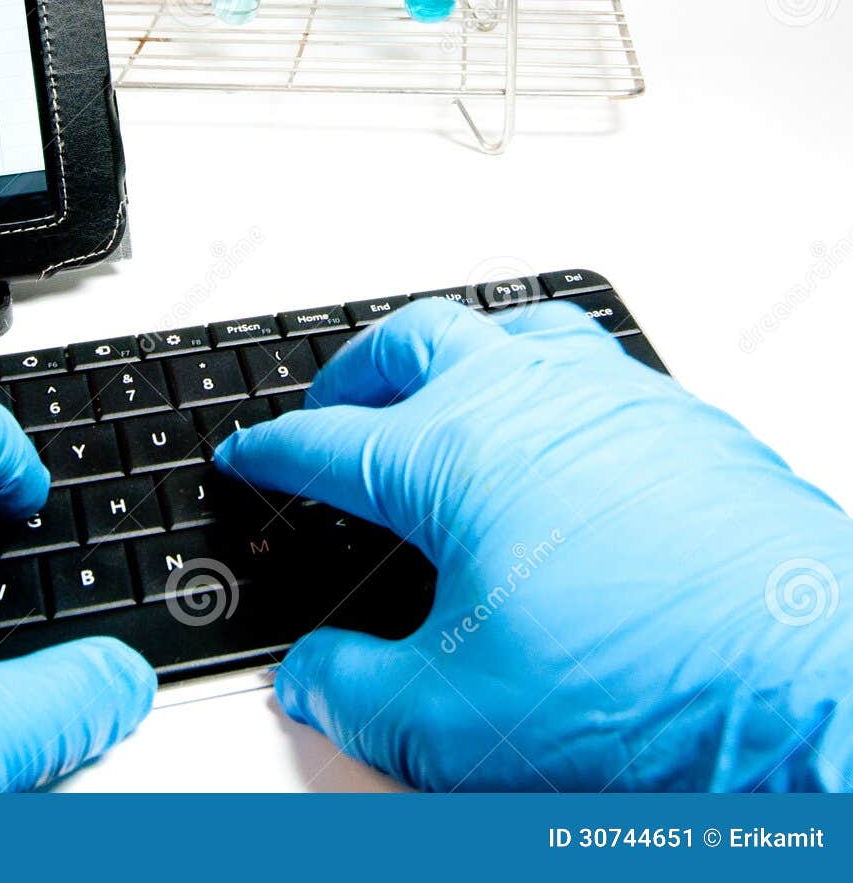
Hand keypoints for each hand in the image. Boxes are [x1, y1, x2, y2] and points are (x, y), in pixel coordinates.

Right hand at [215, 299, 852, 791]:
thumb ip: (356, 694)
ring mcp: (612, 399)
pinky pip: (596, 362)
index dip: (274, 452)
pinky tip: (559, 426)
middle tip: (333, 400)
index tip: (253, 456)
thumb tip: (315, 680)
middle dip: (355, 369)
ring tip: (441, 381)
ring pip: (512, 327)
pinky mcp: (685, 422)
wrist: (808, 691)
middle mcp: (525, 402)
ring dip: (459, 348)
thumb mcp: (454, 724)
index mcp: (449, 455)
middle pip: (410, 341)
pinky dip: (548, 376)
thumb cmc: (643, 693)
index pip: (325, 442)